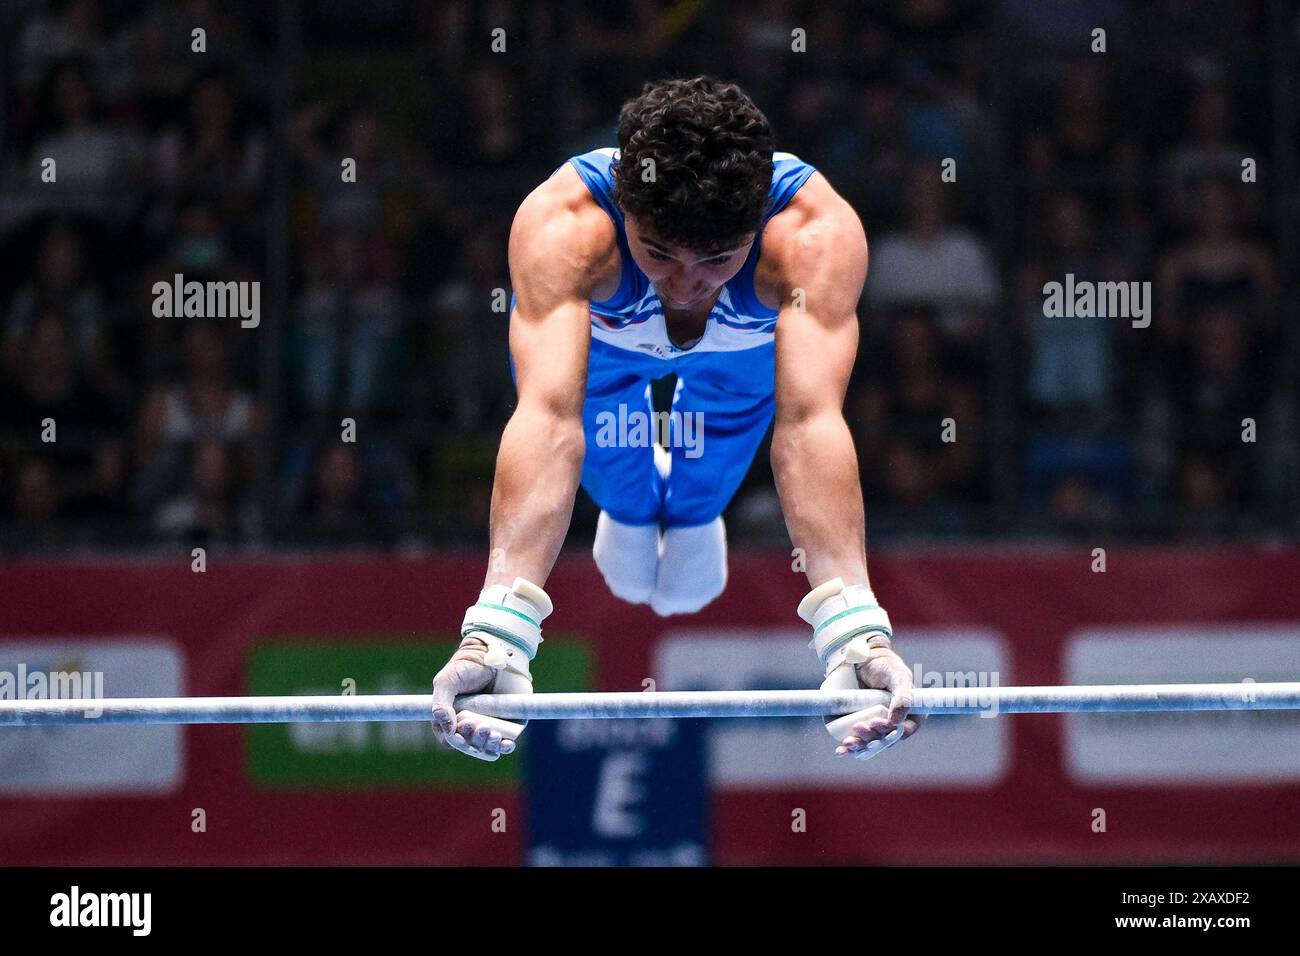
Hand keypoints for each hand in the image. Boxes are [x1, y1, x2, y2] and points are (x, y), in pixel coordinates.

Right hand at [431, 636, 527, 760]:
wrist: (493, 653)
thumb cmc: (466, 667)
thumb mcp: (447, 682)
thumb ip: (441, 704)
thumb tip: (448, 730)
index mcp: (452, 718)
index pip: (451, 740)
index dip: (455, 741)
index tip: (459, 735)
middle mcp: (471, 725)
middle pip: (470, 746)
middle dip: (473, 741)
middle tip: (479, 726)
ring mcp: (489, 725)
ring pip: (487, 747)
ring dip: (488, 745)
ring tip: (492, 733)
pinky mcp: (508, 723)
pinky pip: (506, 741)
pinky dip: (505, 746)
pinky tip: (506, 743)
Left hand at [825, 641, 925, 759]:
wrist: (862, 660)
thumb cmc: (886, 666)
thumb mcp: (898, 677)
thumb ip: (903, 696)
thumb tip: (896, 721)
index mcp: (910, 715)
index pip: (903, 731)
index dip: (890, 731)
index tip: (875, 723)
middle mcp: (895, 725)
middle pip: (885, 740)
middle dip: (872, 739)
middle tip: (858, 727)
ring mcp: (878, 728)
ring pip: (870, 744)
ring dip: (860, 746)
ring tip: (848, 742)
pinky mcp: (862, 727)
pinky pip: (857, 741)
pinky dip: (850, 748)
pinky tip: (841, 751)